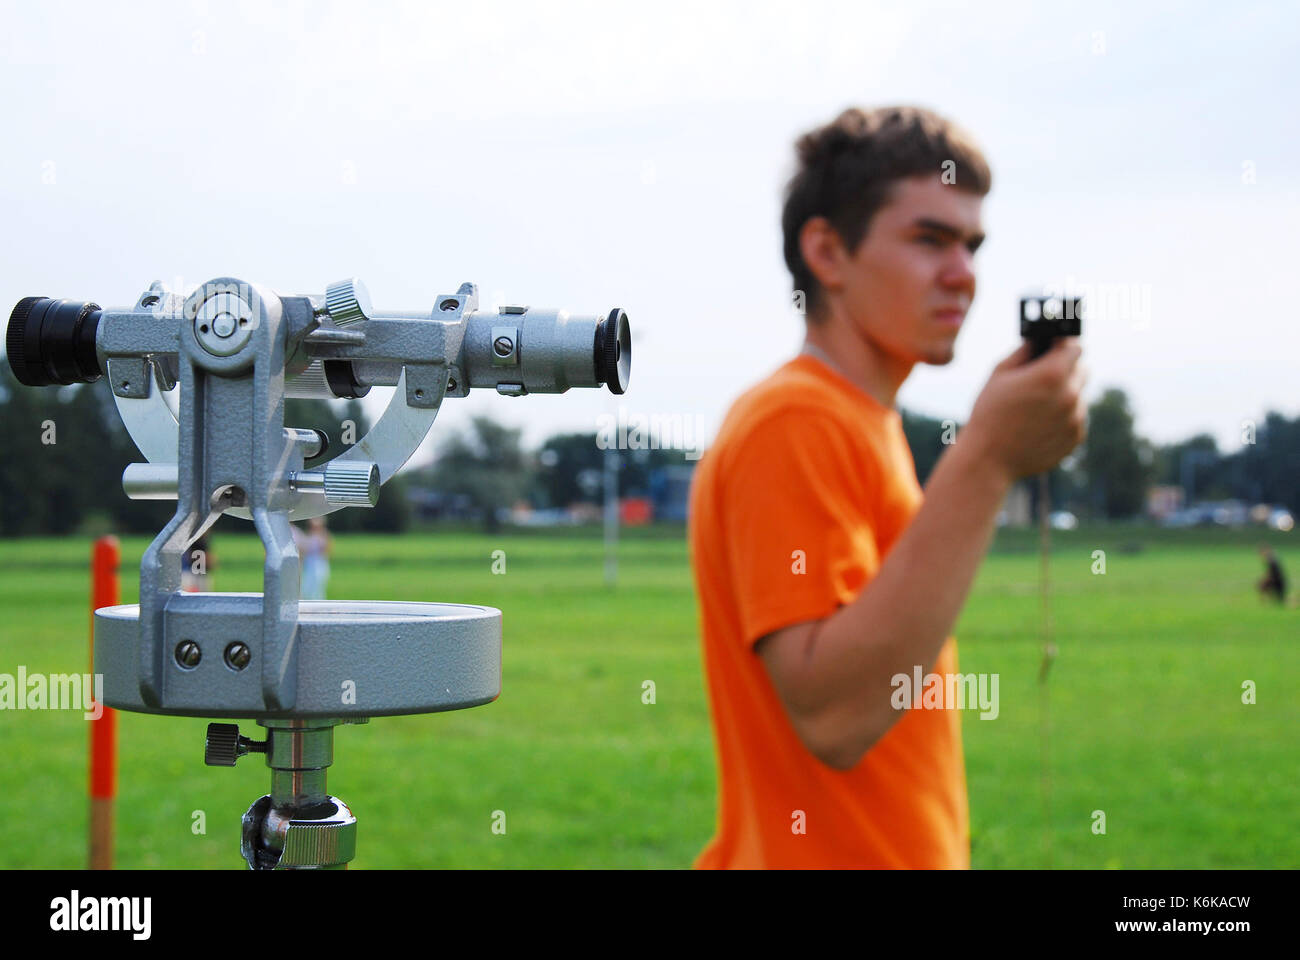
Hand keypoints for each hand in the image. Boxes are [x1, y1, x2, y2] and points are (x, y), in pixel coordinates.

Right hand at [961, 338, 1087, 482]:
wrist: (988, 459)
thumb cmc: (989, 414)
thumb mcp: (999, 374)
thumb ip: (1023, 352)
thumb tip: (1037, 341)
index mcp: (1052, 374)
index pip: (1075, 347)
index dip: (1063, 345)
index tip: (1056, 347)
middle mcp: (1070, 395)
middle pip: (1082, 369)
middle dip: (1066, 369)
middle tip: (1044, 377)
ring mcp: (1076, 418)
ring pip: (1079, 395)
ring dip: (1065, 394)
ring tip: (1037, 407)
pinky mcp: (1076, 437)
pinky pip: (1076, 418)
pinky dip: (1064, 417)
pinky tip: (1040, 423)